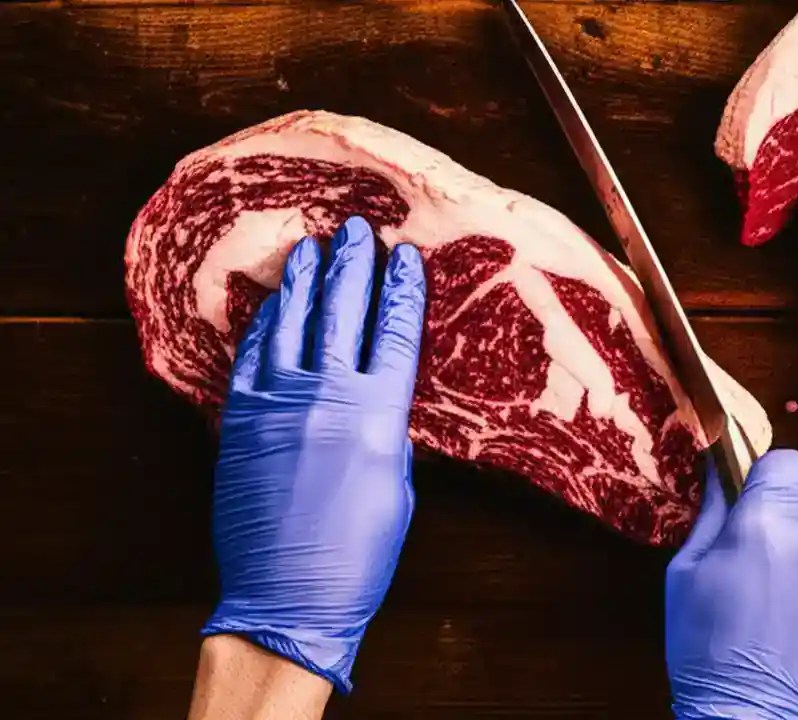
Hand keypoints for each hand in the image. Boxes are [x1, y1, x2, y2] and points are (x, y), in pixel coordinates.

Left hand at [202, 216, 426, 693]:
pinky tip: (276, 304)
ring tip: (314, 248)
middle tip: (358, 230)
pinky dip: (266, 325)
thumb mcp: (399, 484)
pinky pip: (253, 356)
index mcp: (379, 413)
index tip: (407, 256)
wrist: (289, 595)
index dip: (402, 288)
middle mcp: (328, 396)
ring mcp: (278, 403)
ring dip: (306, 281)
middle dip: (353, 265)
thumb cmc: (359, 553)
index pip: (395, 330)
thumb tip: (381, 392)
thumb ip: (389, 428)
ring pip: (294, 323)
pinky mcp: (241, 419)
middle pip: (344, 311)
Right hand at [665, 450, 797, 719]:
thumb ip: (713, 510)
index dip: (769, 480)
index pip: (787, 461)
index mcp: (766, 518)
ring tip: (783, 609)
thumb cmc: (707, 648)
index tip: (757, 504)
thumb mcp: (687, 571)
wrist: (750, 717)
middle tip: (760, 569)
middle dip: (787, 526)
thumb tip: (718, 464)